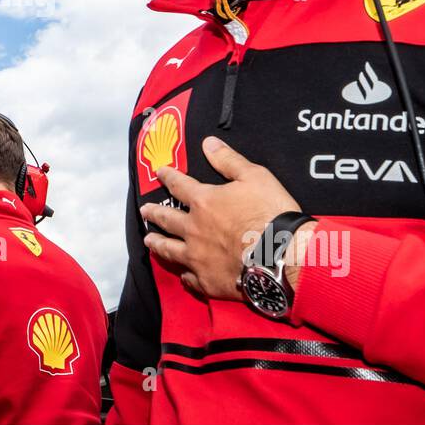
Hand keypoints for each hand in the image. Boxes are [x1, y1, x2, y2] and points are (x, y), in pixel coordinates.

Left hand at [139, 136, 306, 299]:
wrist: (280, 256)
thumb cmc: (270, 213)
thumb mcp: (254, 177)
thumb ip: (228, 160)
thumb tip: (209, 143)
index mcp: (204, 202)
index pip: (179, 185)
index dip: (168, 176)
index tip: (159, 172)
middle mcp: (193, 229)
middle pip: (166, 219)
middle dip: (154, 213)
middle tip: (144, 211)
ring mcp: (197, 257)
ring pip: (169, 250)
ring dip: (157, 244)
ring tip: (149, 241)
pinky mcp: (207, 281)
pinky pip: (188, 278)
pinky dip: (184, 275)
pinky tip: (182, 274)